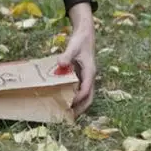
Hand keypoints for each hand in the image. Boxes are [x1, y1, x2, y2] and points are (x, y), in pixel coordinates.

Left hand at [58, 2, 96, 116]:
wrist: (85, 34)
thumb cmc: (80, 41)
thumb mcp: (73, 47)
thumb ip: (67, 56)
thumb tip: (60, 64)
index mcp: (90, 71)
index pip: (86, 89)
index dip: (78, 97)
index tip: (69, 104)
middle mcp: (90, 76)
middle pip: (89, 96)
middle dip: (80, 107)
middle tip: (69, 116)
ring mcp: (86, 76)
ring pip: (86, 95)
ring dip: (78, 104)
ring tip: (67, 113)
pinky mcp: (82, 75)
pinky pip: (80, 89)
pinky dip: (75, 96)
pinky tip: (65, 98)